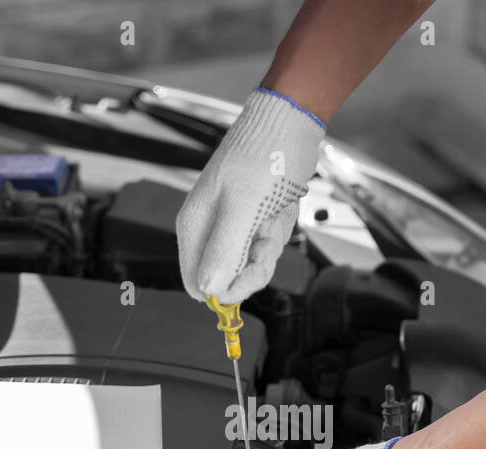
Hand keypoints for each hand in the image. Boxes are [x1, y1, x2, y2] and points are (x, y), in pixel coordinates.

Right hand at [176, 88, 324, 304]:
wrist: (290, 121)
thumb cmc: (265, 154)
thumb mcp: (245, 206)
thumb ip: (224, 250)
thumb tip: (208, 289)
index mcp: (195, 226)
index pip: (197, 283)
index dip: (226, 288)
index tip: (250, 271)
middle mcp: (209, 229)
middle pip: (228, 278)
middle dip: (256, 262)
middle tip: (266, 232)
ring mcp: (232, 225)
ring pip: (252, 263)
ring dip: (271, 244)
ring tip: (273, 212)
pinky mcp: (252, 220)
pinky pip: (266, 245)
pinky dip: (279, 230)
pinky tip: (279, 209)